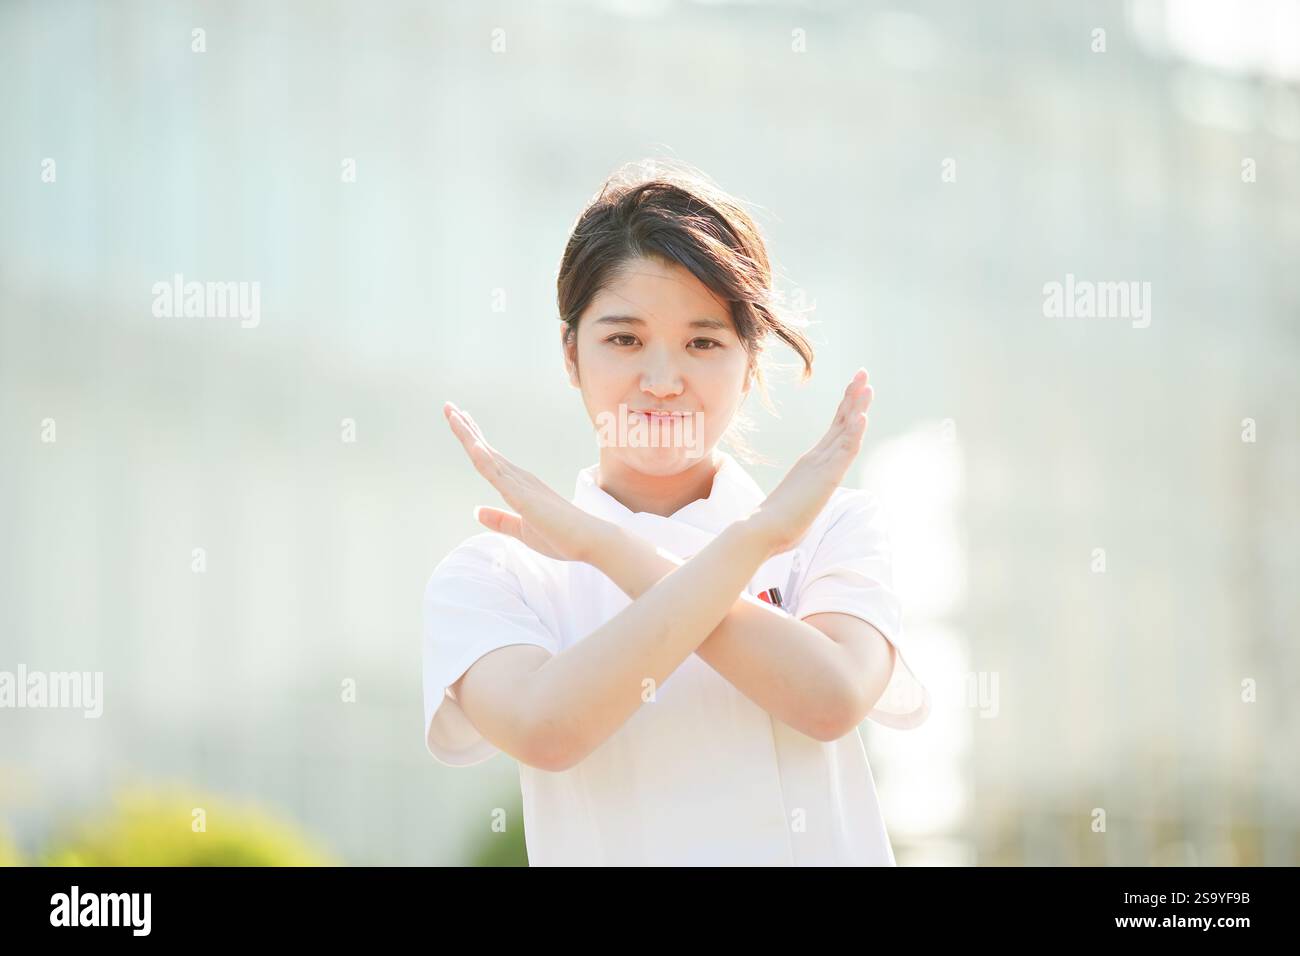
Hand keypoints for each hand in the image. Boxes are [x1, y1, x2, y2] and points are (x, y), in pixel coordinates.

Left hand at [443, 401, 612, 562]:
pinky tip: (472, 444)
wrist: (591, 542)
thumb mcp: (522, 531)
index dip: (473, 439)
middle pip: (484, 450)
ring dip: (467, 434)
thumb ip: (500, 521)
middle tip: (448, 406)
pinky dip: (483, 458)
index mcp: (518, 486)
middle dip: (465, 428)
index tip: (460, 420)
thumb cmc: (562, 538)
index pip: (489, 458)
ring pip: (486, 456)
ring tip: (452, 414)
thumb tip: (476, 511)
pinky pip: (498, 475)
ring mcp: (521, 485)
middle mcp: (519, 478)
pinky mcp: (523, 497)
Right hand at [747, 368, 873, 555]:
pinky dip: (855, 430)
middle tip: (862, 373)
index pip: (835, 430)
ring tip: (866, 383)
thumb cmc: (775, 523)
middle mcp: (816, 458)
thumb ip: (802, 495)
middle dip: (853, 397)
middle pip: (841, 421)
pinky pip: (845, 450)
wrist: (761, 529)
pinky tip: (863, 415)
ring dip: (857, 405)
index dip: (846, 409)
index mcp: (811, 463)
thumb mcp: (796, 502)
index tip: (855, 389)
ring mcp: (821, 465)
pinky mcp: (826, 476)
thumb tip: (800, 502)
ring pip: (845, 429)